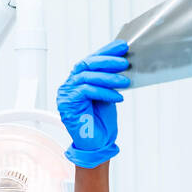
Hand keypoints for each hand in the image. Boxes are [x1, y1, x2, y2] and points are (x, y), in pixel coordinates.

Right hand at [56, 41, 130, 167]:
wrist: (97, 145)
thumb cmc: (102, 122)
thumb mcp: (108, 94)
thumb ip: (110, 79)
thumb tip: (123, 62)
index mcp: (78, 79)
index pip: (91, 59)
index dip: (107, 51)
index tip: (122, 46)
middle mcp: (69, 84)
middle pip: (87, 64)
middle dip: (107, 61)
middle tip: (125, 62)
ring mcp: (66, 93)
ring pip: (87, 77)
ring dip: (109, 78)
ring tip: (126, 82)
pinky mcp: (68, 103)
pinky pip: (86, 91)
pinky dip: (104, 92)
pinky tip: (117, 96)